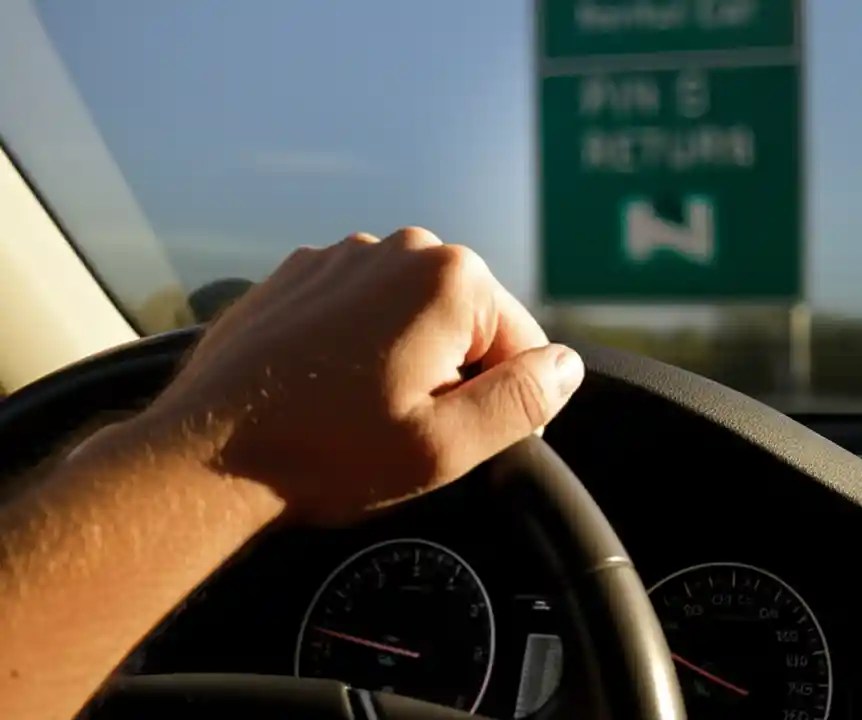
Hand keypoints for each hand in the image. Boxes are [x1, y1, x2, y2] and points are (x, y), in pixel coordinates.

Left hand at [136, 227, 582, 523]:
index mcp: (449, 280)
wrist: (205, 454)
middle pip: (469, 323)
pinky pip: (361, 309)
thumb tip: (567, 366)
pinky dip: (360, 346)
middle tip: (404, 430)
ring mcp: (343, 256)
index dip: (505, 402)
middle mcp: (400, 249)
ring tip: (358, 412)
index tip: (457, 438)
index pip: (523, 344)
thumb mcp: (448, 445)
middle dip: (454, 375)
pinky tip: (328, 391)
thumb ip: (524, 399)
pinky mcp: (300, 274)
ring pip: (414, 315)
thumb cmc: (327, 452)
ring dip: (407, 359)